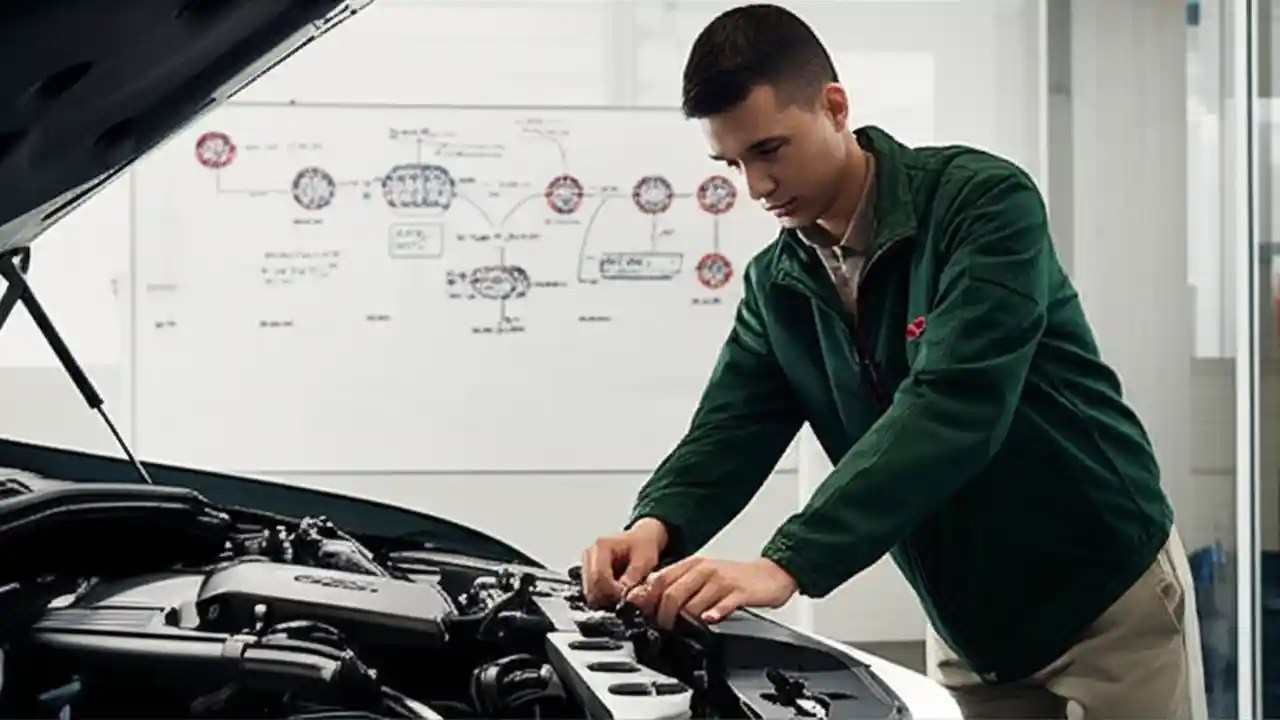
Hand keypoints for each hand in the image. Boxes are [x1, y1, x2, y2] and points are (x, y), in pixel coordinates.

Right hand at [580, 517, 668, 607]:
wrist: (640, 540)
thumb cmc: (643, 546)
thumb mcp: (646, 558)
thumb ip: (634, 575)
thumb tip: (624, 594)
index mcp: (602, 546)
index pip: (599, 575)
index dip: (612, 592)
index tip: (626, 599)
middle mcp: (590, 554)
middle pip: (590, 586)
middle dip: (608, 598)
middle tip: (625, 601)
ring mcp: (586, 564)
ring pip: (589, 592)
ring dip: (605, 599)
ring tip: (622, 597)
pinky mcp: (588, 573)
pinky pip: (591, 592)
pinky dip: (603, 598)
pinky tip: (616, 595)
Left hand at [627, 556, 797, 629]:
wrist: (770, 575)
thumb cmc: (735, 578)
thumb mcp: (704, 576)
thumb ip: (681, 585)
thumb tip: (652, 600)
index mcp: (693, 565)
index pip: (660, 580)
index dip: (649, 601)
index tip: (646, 616)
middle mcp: (705, 570)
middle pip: (673, 593)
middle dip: (664, 616)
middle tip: (665, 630)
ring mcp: (722, 580)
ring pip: (694, 602)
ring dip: (685, 620)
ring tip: (684, 631)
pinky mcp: (740, 592)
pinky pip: (723, 604)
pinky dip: (713, 614)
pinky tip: (709, 621)